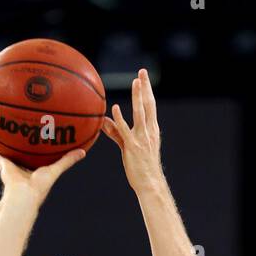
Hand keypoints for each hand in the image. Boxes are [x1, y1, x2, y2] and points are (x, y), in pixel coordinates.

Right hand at [0, 138, 86, 203]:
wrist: (23, 196)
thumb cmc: (39, 187)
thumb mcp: (55, 170)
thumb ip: (67, 161)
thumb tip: (83, 151)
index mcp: (33, 172)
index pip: (35, 160)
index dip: (36, 152)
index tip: (38, 143)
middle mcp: (21, 170)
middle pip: (20, 155)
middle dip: (19, 147)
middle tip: (20, 134)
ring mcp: (11, 168)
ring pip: (6, 153)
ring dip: (3, 144)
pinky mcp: (2, 166)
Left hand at [101, 68, 162, 191]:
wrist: (150, 183)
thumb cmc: (141, 167)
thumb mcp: (129, 146)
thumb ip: (116, 132)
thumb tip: (104, 122)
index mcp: (151, 130)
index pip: (150, 105)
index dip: (147, 90)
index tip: (143, 76)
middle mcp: (149, 131)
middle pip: (148, 105)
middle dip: (145, 87)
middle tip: (142, 71)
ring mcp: (142, 138)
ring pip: (140, 113)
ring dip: (138, 97)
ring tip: (136, 81)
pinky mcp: (132, 147)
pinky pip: (125, 131)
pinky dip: (120, 119)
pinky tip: (115, 109)